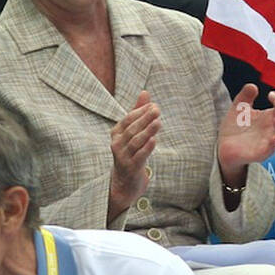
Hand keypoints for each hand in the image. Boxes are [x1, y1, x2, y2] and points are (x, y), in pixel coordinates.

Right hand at [108, 91, 160, 217]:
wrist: (124, 181)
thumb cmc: (130, 151)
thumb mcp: (132, 132)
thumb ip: (138, 112)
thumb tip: (145, 92)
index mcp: (116, 133)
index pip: (127, 119)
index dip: (140, 112)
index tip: (153, 105)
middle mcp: (117, 144)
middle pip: (132, 129)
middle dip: (145, 119)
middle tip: (157, 110)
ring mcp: (123, 157)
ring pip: (135, 142)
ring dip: (147, 131)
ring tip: (158, 122)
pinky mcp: (131, 168)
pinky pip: (139, 156)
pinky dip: (146, 148)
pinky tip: (154, 140)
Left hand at [217, 84, 274, 178]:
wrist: (223, 147)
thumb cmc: (234, 128)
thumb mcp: (238, 108)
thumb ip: (245, 96)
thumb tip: (253, 86)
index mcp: (270, 118)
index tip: (271, 94)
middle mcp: (272, 130)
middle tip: (274, 99)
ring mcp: (267, 142)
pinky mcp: (259, 153)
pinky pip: (271, 151)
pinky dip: (273, 145)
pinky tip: (272, 138)